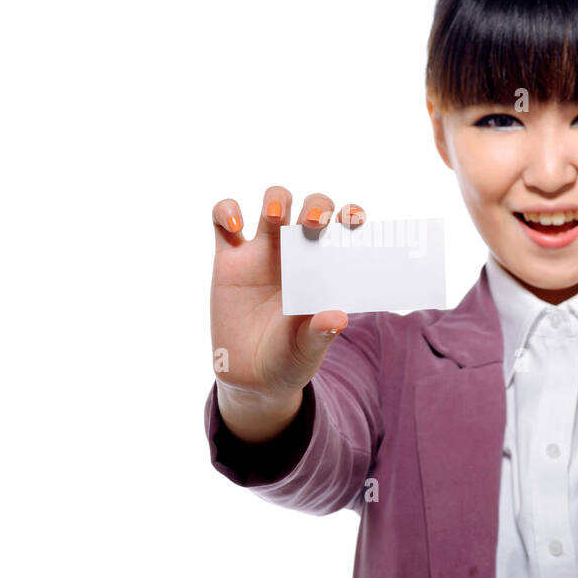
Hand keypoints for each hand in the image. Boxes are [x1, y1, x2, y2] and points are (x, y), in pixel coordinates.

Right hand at [210, 187, 365, 413]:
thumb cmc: (290, 358)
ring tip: (274, 216)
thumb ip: (321, 333)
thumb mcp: (308, 350)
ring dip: (276, 199)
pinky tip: (235, 227)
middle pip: (310, 207)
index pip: (343, 229)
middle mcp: (296, 253)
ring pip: (272, 204)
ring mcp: (262, 253)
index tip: (354, 220)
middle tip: (314, 224)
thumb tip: (339, 318)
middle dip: (316, 206)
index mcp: (324, 268)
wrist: (251, 377)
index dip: (350, 215)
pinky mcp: (228, 260)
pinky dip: (226, 211)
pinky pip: (222, 221)